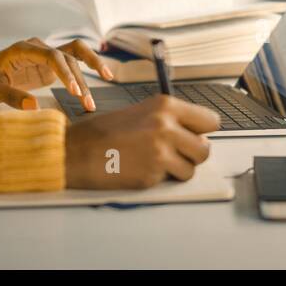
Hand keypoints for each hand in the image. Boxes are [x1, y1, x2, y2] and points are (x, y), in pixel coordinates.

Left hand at [0, 37, 112, 111]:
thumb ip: (12, 97)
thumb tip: (34, 106)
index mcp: (23, 50)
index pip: (51, 56)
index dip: (65, 71)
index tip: (73, 91)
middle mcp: (38, 48)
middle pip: (68, 56)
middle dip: (80, 79)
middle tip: (87, 102)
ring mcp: (46, 54)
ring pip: (75, 57)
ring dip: (89, 73)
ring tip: (95, 97)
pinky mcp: (51, 64)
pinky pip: (74, 62)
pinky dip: (89, 67)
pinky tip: (105, 75)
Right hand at [64, 96, 220, 188]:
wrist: (76, 151)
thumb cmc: (102, 133)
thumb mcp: (140, 112)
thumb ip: (167, 119)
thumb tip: (191, 132)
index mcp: (165, 106)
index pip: (210, 120)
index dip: (202, 131)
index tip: (194, 136)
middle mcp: (167, 125)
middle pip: (205, 148)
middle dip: (192, 154)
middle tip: (174, 154)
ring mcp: (161, 150)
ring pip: (192, 167)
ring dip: (178, 169)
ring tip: (156, 162)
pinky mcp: (153, 173)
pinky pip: (172, 180)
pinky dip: (161, 179)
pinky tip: (142, 169)